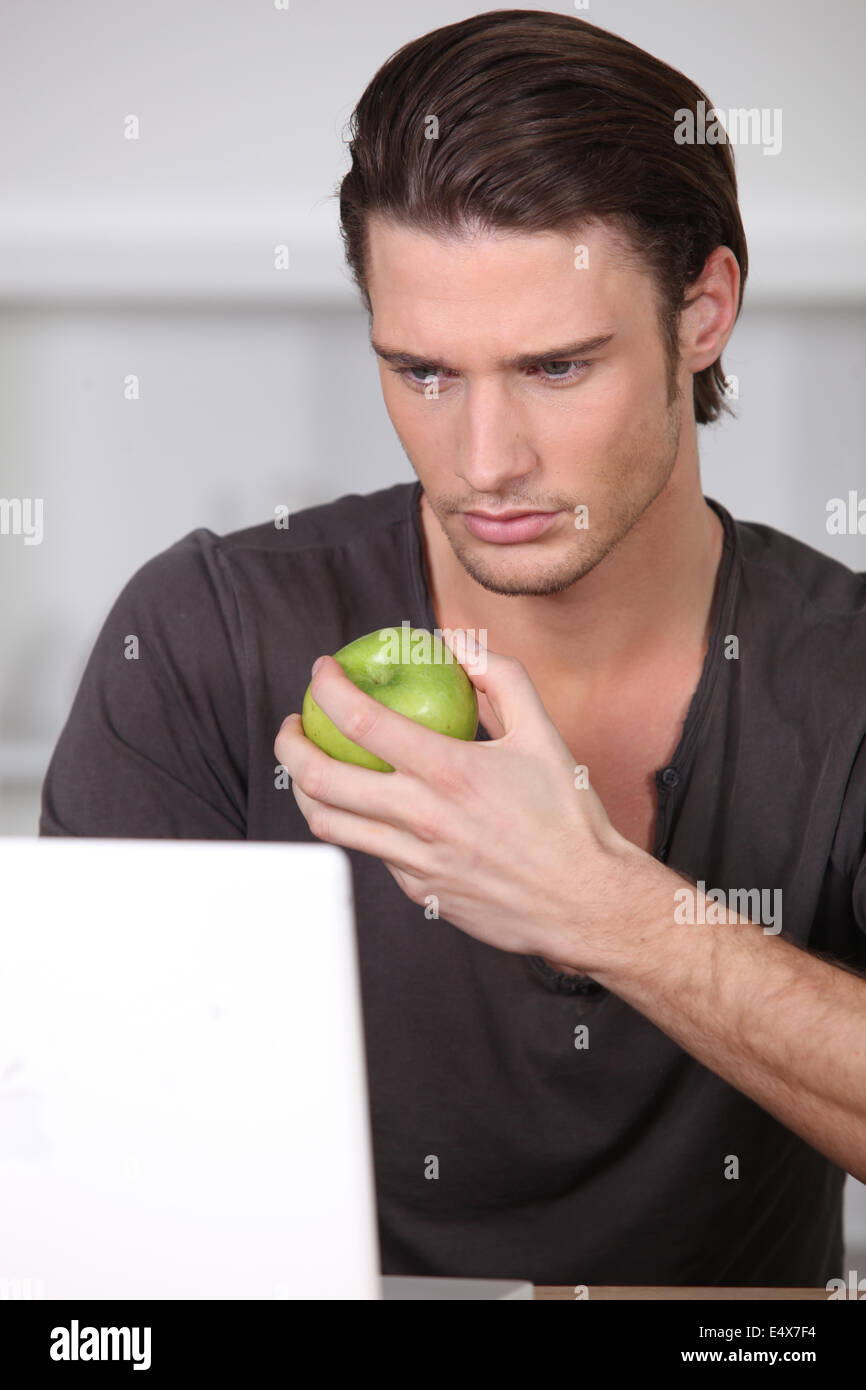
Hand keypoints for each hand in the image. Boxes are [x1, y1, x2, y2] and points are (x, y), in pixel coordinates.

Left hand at [274, 640, 635, 971]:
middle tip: (295, 723)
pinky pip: (372, 851)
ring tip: (311, 765)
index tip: (323, 671)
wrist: (584, 900)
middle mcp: (422, 818)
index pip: (361, 719)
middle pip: (320, 778)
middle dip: (292, 742)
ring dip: (306, 788)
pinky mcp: (417, 890)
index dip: (329, 687)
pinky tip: (371, 806)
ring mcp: (413, 860)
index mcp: (449, 771)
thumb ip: (500, 677)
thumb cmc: (567, 816)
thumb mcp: (542, 733)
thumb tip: (456, 644)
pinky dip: (360, 822)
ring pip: (329, 823)